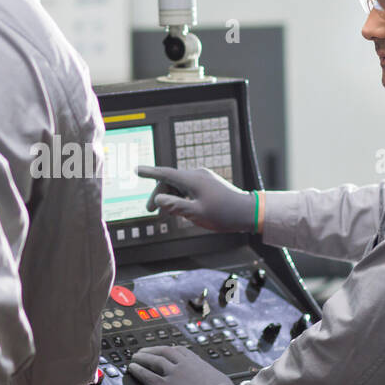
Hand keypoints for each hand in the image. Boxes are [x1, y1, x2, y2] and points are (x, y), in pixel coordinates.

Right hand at [136, 165, 255, 232]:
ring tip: (164, 215)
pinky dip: (180, 197)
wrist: (248, 212)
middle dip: (159, 195)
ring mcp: (203, 179)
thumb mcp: (195, 213)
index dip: (149, 172)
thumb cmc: (223, 214)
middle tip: (150, 211)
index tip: (136, 170)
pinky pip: (188, 188)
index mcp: (193, 179)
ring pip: (179, 186)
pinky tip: (179, 210)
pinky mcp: (208, 185)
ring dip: (170, 198)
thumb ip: (174, 205)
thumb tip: (158, 198)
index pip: (165, 173)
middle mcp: (197, 175)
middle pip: (170, 181)